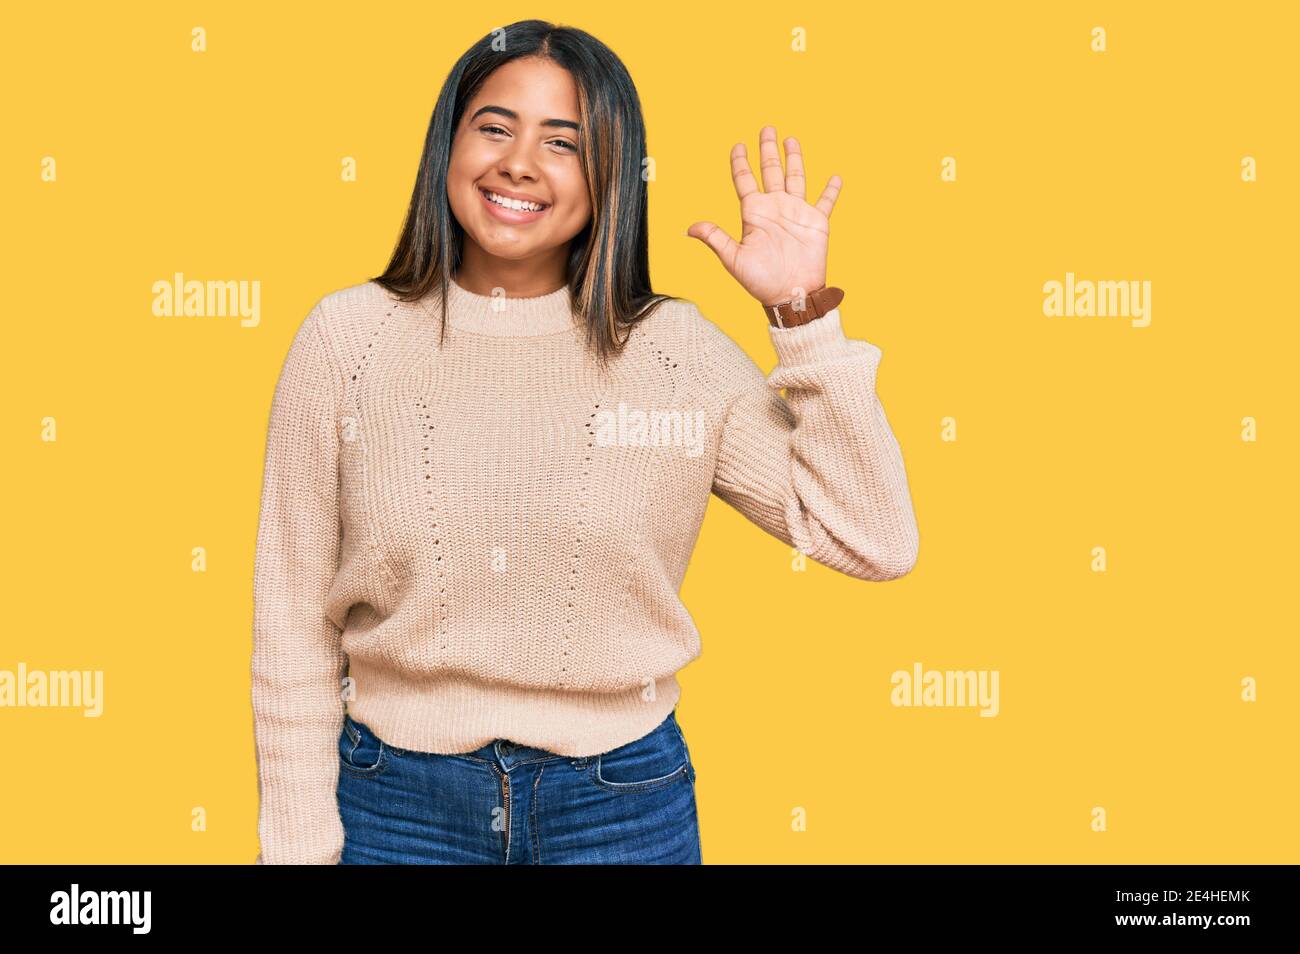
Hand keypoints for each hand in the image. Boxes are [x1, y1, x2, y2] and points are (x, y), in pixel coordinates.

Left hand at [687, 126, 840, 306]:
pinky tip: (835, 177)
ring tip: (791, 140)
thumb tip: (689, 228)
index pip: (744, 180)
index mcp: (754, 213)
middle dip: (768, 149)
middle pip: (770, 170)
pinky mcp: (816, 222)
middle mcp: (774, 207)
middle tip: (767, 129)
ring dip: (794, 159)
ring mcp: (796, 212)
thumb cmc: (760, 281)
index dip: (740, 162)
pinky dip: (831, 190)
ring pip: (795, 177)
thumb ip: (715, 238)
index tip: (737, 145)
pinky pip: (825, 201)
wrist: (791, 295)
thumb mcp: (733, 259)